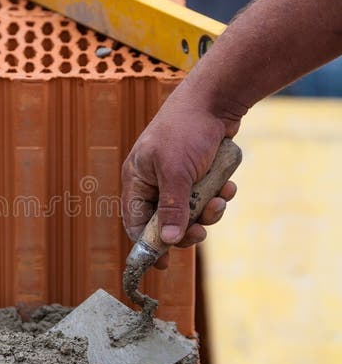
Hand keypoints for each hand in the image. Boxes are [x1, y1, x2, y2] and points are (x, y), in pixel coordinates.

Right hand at [121, 83, 239, 268]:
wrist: (216, 99)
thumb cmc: (187, 130)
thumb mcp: (177, 172)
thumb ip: (173, 208)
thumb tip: (169, 242)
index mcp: (137, 179)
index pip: (135, 221)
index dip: (148, 244)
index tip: (164, 264)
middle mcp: (154, 180)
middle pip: (166, 221)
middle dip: (187, 227)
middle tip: (201, 233)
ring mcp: (177, 176)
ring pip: (191, 211)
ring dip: (208, 211)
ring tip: (221, 199)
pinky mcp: (199, 172)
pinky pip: (207, 196)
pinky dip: (218, 195)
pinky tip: (229, 185)